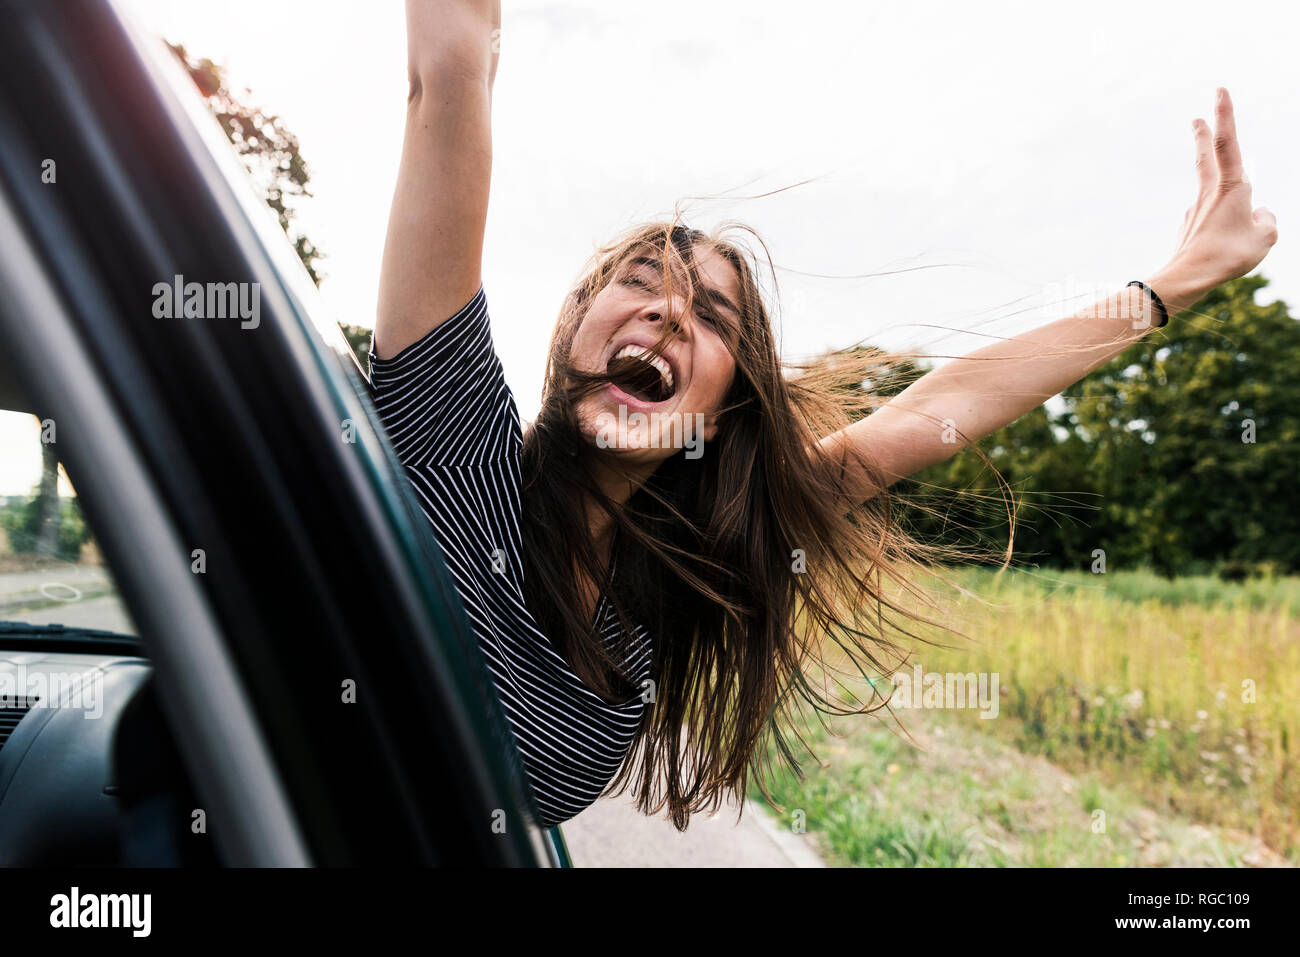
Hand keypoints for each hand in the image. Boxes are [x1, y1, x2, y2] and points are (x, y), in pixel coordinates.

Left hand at [1150, 88, 1277, 316]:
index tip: (1219, 90)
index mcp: (1231, 187)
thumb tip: (1258, 213)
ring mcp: (1196, 210)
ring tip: (1221, 185)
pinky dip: (1220, 219)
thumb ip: (1267, 220)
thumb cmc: (1228, 256)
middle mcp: (1210, 193)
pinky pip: (1211, 218)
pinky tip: (1222, 239)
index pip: (1226, 141)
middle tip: (1196, 118)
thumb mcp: (1265, 237)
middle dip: (1203, 134)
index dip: (1225, 113)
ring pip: (1207, 185)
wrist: (1188, 278)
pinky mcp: (1189, 227)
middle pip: (1206, 156)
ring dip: (1210, 175)